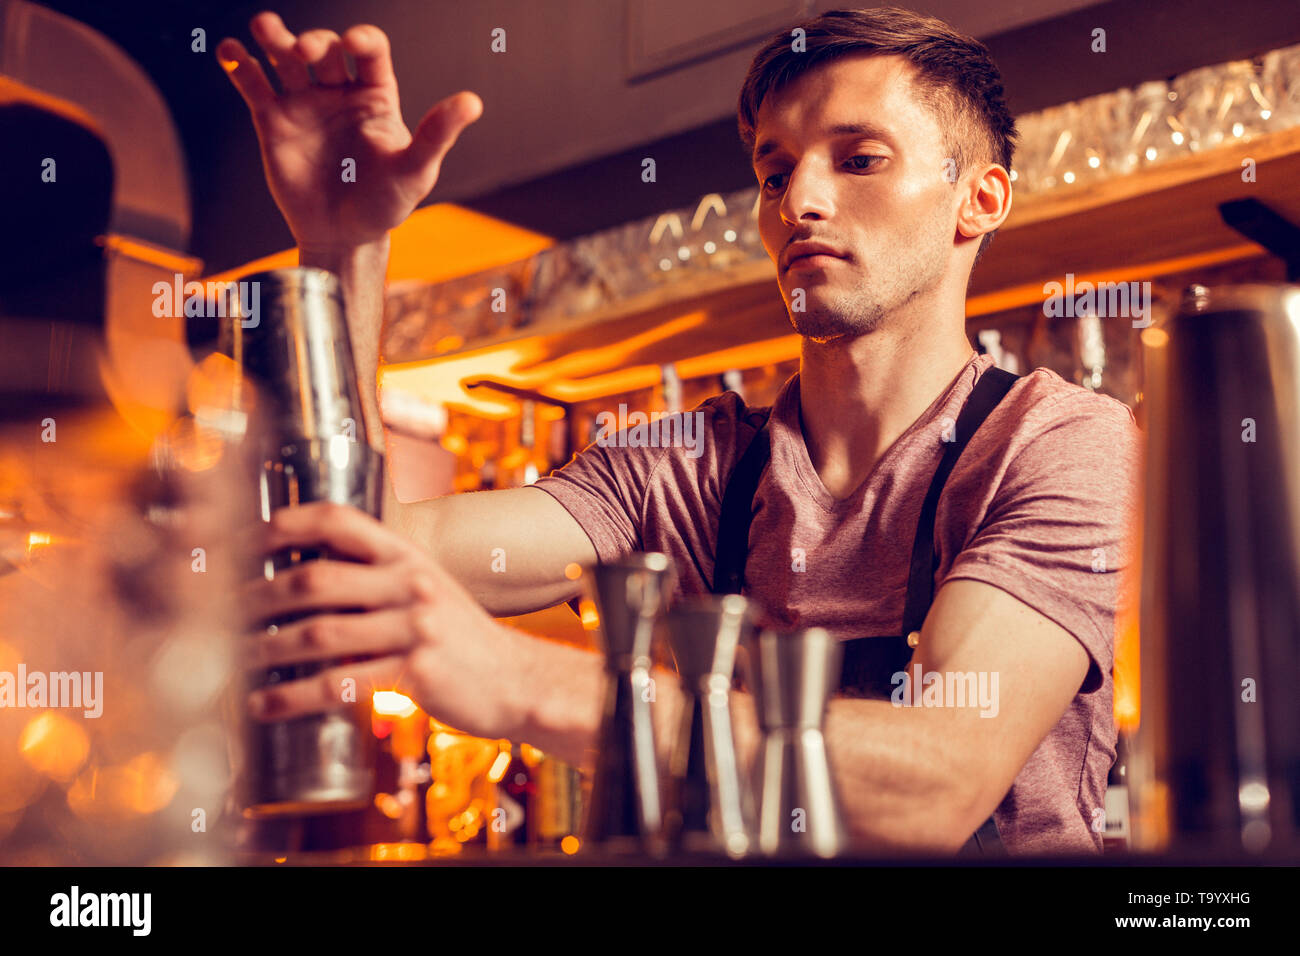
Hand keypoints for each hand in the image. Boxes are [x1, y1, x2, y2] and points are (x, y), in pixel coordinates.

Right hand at [217, 12, 481, 251]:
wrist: (342, 237)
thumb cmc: (385, 205)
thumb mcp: (414, 170)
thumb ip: (438, 134)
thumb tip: (473, 101)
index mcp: (376, 95)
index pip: (369, 52)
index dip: (361, 39)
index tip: (353, 42)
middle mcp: (339, 92)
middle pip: (325, 48)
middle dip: (315, 41)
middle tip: (305, 51)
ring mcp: (304, 103)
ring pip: (286, 59)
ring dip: (275, 38)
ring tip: (263, 27)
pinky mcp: (273, 121)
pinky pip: (255, 86)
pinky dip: (241, 66)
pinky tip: (229, 53)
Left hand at [241, 501, 531, 739]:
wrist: (518, 680)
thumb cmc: (462, 639)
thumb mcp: (427, 591)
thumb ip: (378, 580)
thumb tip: (305, 580)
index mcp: (409, 557)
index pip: (340, 521)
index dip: (287, 523)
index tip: (243, 539)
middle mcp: (410, 584)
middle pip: (316, 578)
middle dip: (258, 595)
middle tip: (219, 611)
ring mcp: (414, 628)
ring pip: (320, 633)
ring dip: (265, 648)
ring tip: (232, 659)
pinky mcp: (415, 673)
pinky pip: (339, 683)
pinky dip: (292, 697)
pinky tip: (265, 705)